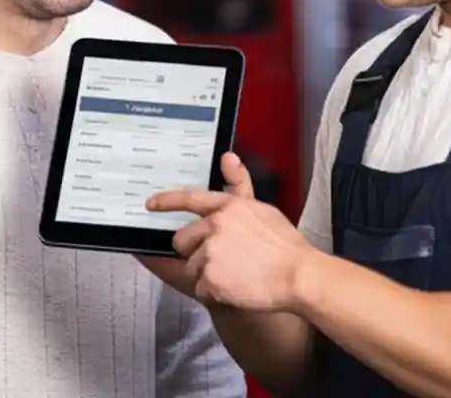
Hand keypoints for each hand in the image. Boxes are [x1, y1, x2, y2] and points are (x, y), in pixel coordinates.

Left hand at [146, 154, 315, 312]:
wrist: (299, 277)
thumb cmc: (286, 247)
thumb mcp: (264, 208)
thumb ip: (239, 186)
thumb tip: (228, 157)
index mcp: (228, 208)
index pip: (189, 199)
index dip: (167, 202)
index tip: (151, 204)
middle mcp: (215, 227)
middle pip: (182, 240)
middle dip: (193, 252)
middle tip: (220, 260)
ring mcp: (211, 253)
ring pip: (191, 267)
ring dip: (207, 275)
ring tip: (236, 276)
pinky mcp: (210, 279)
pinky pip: (201, 288)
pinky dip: (215, 293)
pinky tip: (236, 288)